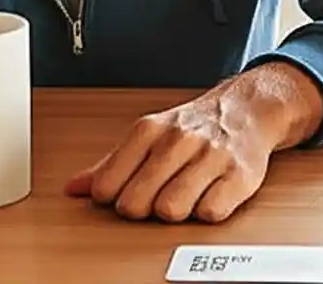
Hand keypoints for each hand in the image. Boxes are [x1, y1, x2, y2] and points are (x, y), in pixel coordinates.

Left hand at [64, 63, 322, 222]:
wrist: (247, 110)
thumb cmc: (195, 126)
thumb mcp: (148, 135)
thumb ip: (110, 163)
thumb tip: (75, 188)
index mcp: (150, 130)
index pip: (108, 186)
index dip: (114, 198)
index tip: (128, 191)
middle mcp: (180, 140)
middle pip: (137, 203)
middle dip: (143, 208)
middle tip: (157, 196)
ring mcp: (211, 157)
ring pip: (172, 210)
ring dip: (175, 211)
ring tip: (184, 195)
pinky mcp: (240, 175)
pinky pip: (210, 213)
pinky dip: (206, 211)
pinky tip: (208, 195)